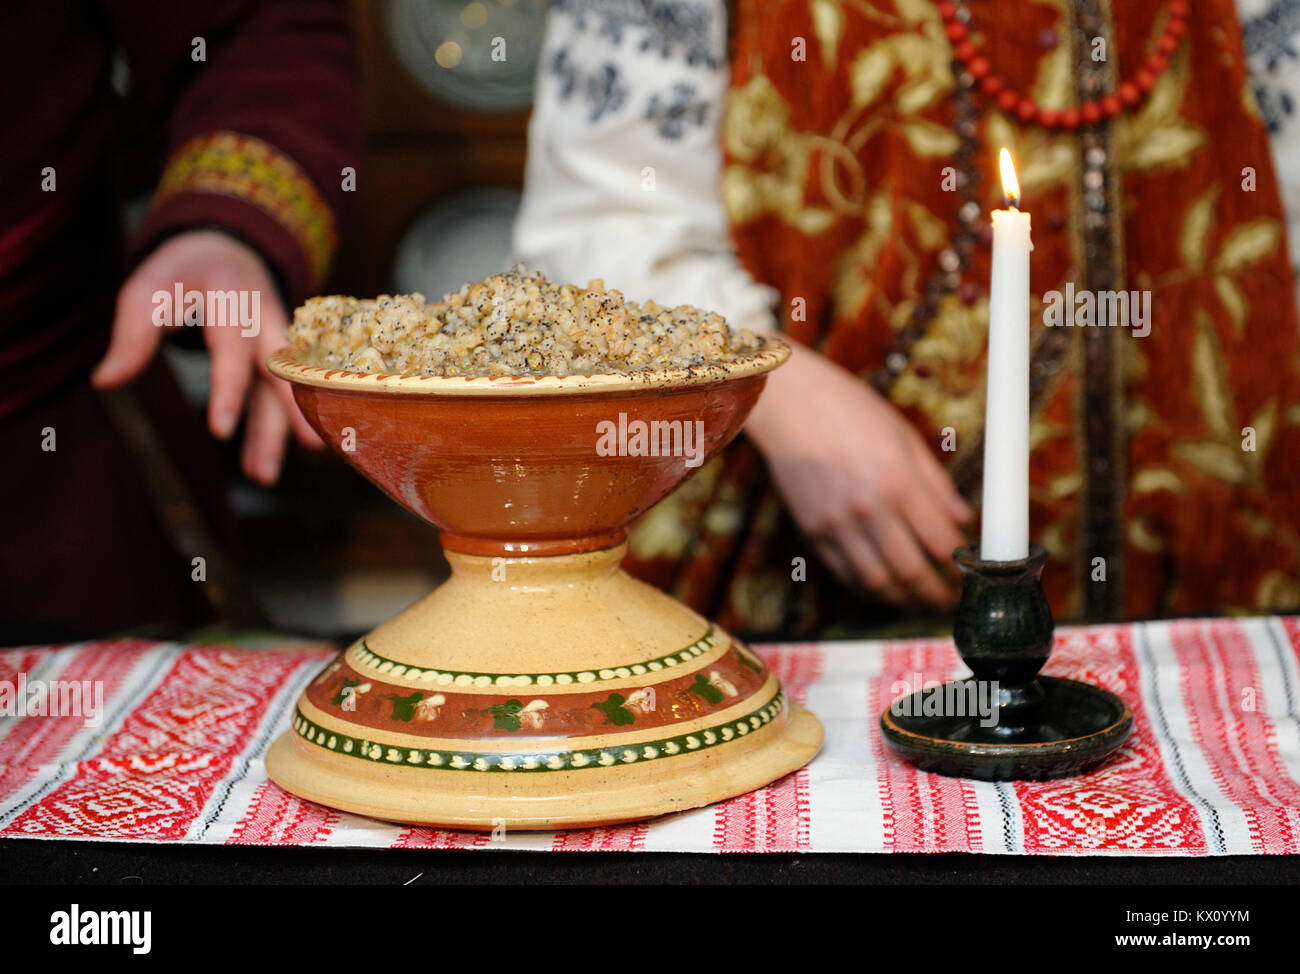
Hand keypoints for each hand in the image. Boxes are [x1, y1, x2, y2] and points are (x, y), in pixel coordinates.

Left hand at [93, 229, 320, 483]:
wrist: (227, 249)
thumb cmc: (183, 272)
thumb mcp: (150, 289)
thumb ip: (132, 335)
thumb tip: (106, 382)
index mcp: (234, 302)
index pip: (233, 351)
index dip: (230, 391)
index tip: (220, 431)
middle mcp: (265, 323)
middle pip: (280, 374)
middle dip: (288, 414)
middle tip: (303, 448)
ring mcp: (276, 344)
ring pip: (282, 392)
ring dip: (278, 435)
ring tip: (264, 477)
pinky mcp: (277, 362)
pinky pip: (279, 399)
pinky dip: (275, 431)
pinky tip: (261, 465)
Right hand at [745, 342, 972, 607]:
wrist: (790, 405)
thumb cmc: (850, 410)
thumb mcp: (905, 437)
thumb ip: (936, 483)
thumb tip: (963, 519)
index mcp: (899, 482)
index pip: (941, 543)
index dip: (960, 566)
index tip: (968, 572)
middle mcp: (869, 509)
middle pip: (911, 571)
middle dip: (936, 593)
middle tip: (948, 598)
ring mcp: (837, 524)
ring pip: (877, 582)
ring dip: (903, 599)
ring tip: (918, 599)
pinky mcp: (813, 531)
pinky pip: (844, 573)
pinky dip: (867, 588)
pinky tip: (883, 586)